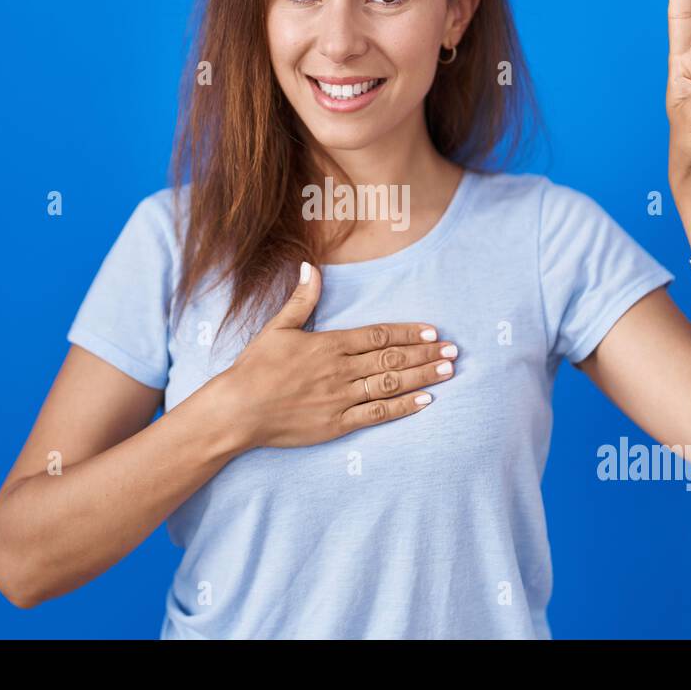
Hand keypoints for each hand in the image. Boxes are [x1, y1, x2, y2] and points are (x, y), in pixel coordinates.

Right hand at [217, 261, 456, 450]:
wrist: (237, 411)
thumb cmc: (255, 368)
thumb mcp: (276, 327)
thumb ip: (301, 298)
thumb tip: (309, 265)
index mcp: (328, 344)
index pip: (378, 335)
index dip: (407, 332)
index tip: (432, 331)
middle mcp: (340, 370)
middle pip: (392, 358)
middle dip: (425, 353)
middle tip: (453, 350)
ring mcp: (341, 398)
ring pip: (390, 384)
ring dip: (422, 376)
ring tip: (448, 370)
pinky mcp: (337, 424)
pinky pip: (377, 414)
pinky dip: (403, 407)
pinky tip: (425, 401)